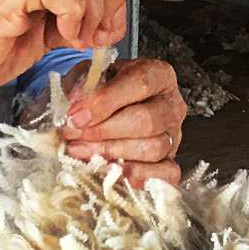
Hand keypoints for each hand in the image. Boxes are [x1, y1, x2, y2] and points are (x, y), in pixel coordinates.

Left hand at [61, 56, 186, 187]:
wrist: (105, 109)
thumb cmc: (100, 90)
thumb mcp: (89, 76)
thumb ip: (83, 85)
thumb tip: (76, 106)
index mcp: (157, 74)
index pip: (139, 84)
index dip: (105, 101)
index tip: (75, 116)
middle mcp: (171, 104)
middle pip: (146, 121)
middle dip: (105, 132)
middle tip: (74, 136)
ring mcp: (174, 134)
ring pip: (153, 148)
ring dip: (113, 153)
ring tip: (83, 152)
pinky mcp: (171, 160)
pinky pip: (168, 172)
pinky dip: (143, 175)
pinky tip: (119, 173)